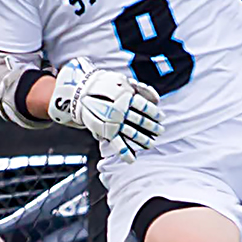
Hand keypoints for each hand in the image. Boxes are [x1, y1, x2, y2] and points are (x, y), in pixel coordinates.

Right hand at [46, 59, 163, 161]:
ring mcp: (113, 122)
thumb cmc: (105, 87)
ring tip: (151, 144)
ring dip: (143, 140)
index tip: (161, 117)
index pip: (145, 106)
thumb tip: (155, 98)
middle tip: (160, 131)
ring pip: (132, 133)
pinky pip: (116, 143)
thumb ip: (139, 88)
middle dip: (152, 127)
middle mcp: (120, 110)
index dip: (154, 113)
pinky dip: (124, 152)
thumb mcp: (122, 82)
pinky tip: (132, 159)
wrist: (80, 93)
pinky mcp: (105, 131)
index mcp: (125, 97)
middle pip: (141, 121)